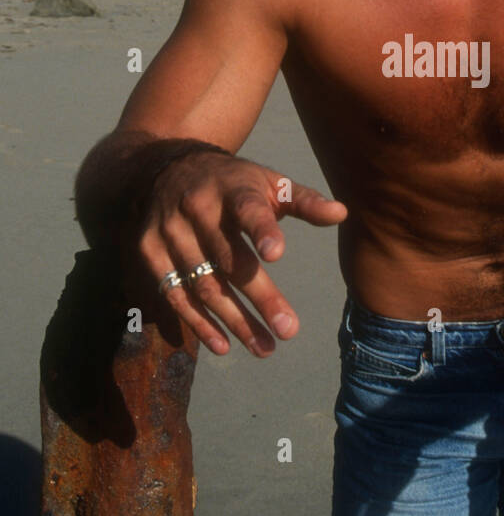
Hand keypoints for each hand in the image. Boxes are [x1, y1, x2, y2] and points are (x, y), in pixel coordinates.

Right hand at [130, 151, 346, 357]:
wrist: (166, 168)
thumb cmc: (232, 183)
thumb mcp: (268, 182)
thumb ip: (304, 201)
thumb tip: (342, 213)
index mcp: (232, 188)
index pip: (248, 209)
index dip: (262, 230)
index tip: (277, 254)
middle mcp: (197, 209)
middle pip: (230, 260)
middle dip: (261, 297)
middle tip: (288, 329)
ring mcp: (170, 233)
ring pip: (204, 285)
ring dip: (235, 320)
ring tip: (265, 347)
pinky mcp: (150, 253)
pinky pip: (175, 295)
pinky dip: (198, 323)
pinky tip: (223, 345)